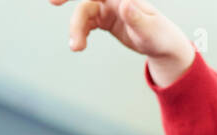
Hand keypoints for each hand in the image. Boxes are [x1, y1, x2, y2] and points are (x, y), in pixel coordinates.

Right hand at [51, 0, 195, 84]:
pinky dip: (80, 33)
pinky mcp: (103, 19)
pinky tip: (78, 44)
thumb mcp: (152, 31)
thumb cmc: (161, 36)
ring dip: (76, 28)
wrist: (164, 47)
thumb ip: (137, 18)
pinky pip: (86, 22)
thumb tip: (124, 5)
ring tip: (76, 47)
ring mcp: (106, 8)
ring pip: (83, 13)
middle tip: (52, 2)